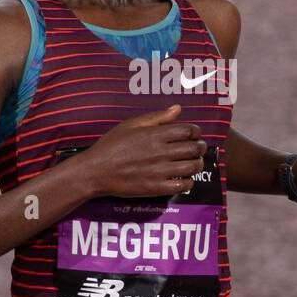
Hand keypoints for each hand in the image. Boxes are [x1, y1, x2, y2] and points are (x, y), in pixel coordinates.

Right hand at [77, 105, 207, 197]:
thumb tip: (178, 109)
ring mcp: (160, 171)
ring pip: (192, 167)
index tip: (194, 134)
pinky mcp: (157, 188)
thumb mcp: (131, 125)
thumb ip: (156, 117)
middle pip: (194, 148)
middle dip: (200, 147)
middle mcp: (161, 152)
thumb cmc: (111, 145)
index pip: (188, 131)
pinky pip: (183, 186)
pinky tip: (185, 179)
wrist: (96, 171)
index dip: (196, 132)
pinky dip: (189, 182)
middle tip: (198, 148)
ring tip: (194, 163)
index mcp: (155, 134)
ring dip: (197, 164)